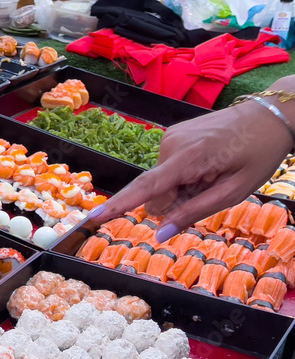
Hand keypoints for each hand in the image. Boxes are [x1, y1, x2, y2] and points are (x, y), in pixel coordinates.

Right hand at [90, 99, 293, 242]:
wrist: (272, 115)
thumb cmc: (259, 154)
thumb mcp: (233, 192)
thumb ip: (193, 212)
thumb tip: (160, 235)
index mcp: (188, 159)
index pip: (146, 188)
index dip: (119, 205)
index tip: (94, 217)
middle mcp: (170, 145)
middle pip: (156, 194)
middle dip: (176, 201)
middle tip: (210, 188)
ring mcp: (170, 138)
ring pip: (161, 183)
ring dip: (182, 188)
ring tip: (211, 174)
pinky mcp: (172, 136)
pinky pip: (167, 169)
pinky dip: (182, 175)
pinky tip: (206, 164)